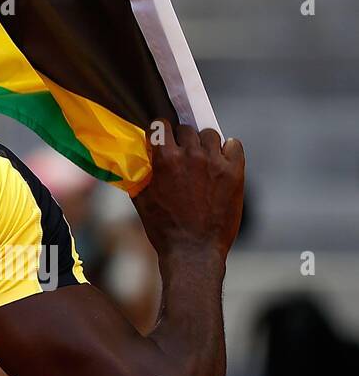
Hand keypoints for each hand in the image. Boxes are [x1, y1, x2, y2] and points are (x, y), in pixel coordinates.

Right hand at [132, 124, 244, 262]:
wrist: (193, 251)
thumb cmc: (163, 227)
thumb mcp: (141, 197)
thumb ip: (141, 171)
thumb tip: (139, 156)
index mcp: (165, 158)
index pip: (161, 125)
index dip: (160, 132)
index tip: (162, 140)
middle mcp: (190, 155)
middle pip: (186, 129)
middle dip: (182, 139)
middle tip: (182, 154)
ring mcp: (215, 163)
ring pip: (210, 134)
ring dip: (204, 143)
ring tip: (203, 158)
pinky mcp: (235, 173)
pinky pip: (235, 146)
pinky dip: (228, 150)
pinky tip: (221, 161)